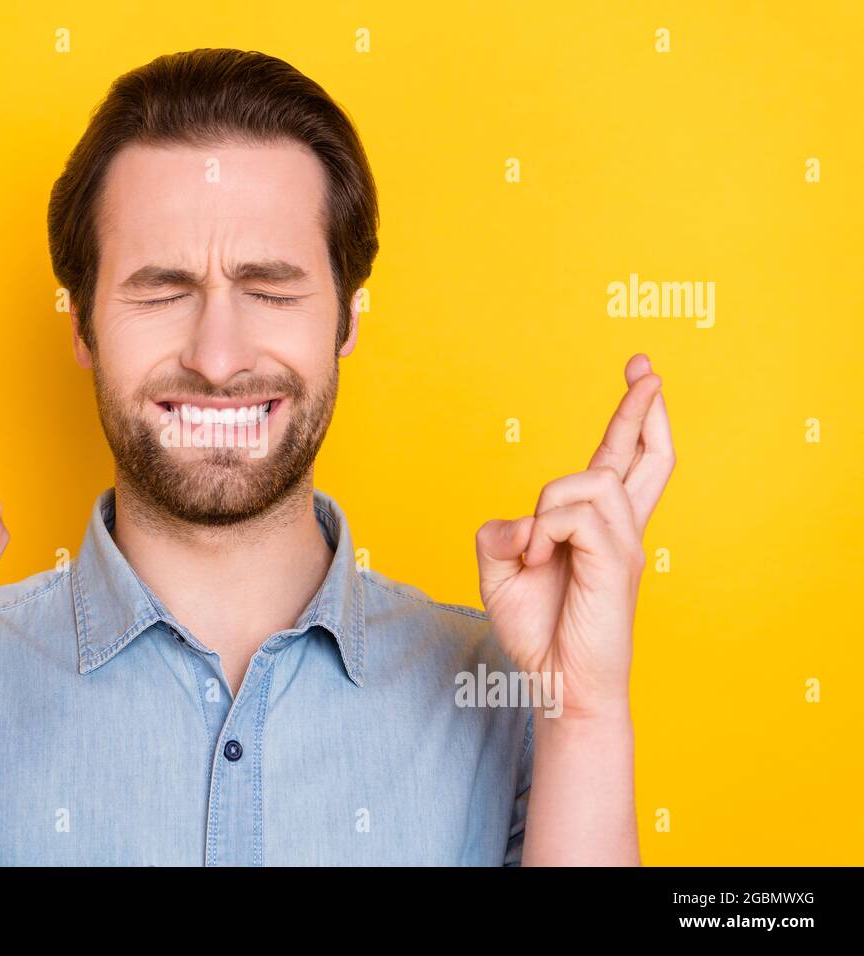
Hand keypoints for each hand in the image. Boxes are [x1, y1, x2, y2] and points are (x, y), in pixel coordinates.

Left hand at [475, 353, 674, 720]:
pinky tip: (537, 562)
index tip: (642, 373)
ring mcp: (623, 544)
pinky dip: (545, 531)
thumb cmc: (538, 632)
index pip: (621, 461)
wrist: (558, 685)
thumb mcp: (499, 576)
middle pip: (643, 456)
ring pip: (585, 481)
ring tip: (534, 554)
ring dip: (546, 509)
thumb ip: (499, 536)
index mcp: (596, 526)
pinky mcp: (617, 563)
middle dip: (642, 408)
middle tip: (645, 366)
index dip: (633, 417)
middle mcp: (618, 528)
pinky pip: (574, 515)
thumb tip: (518, 523)